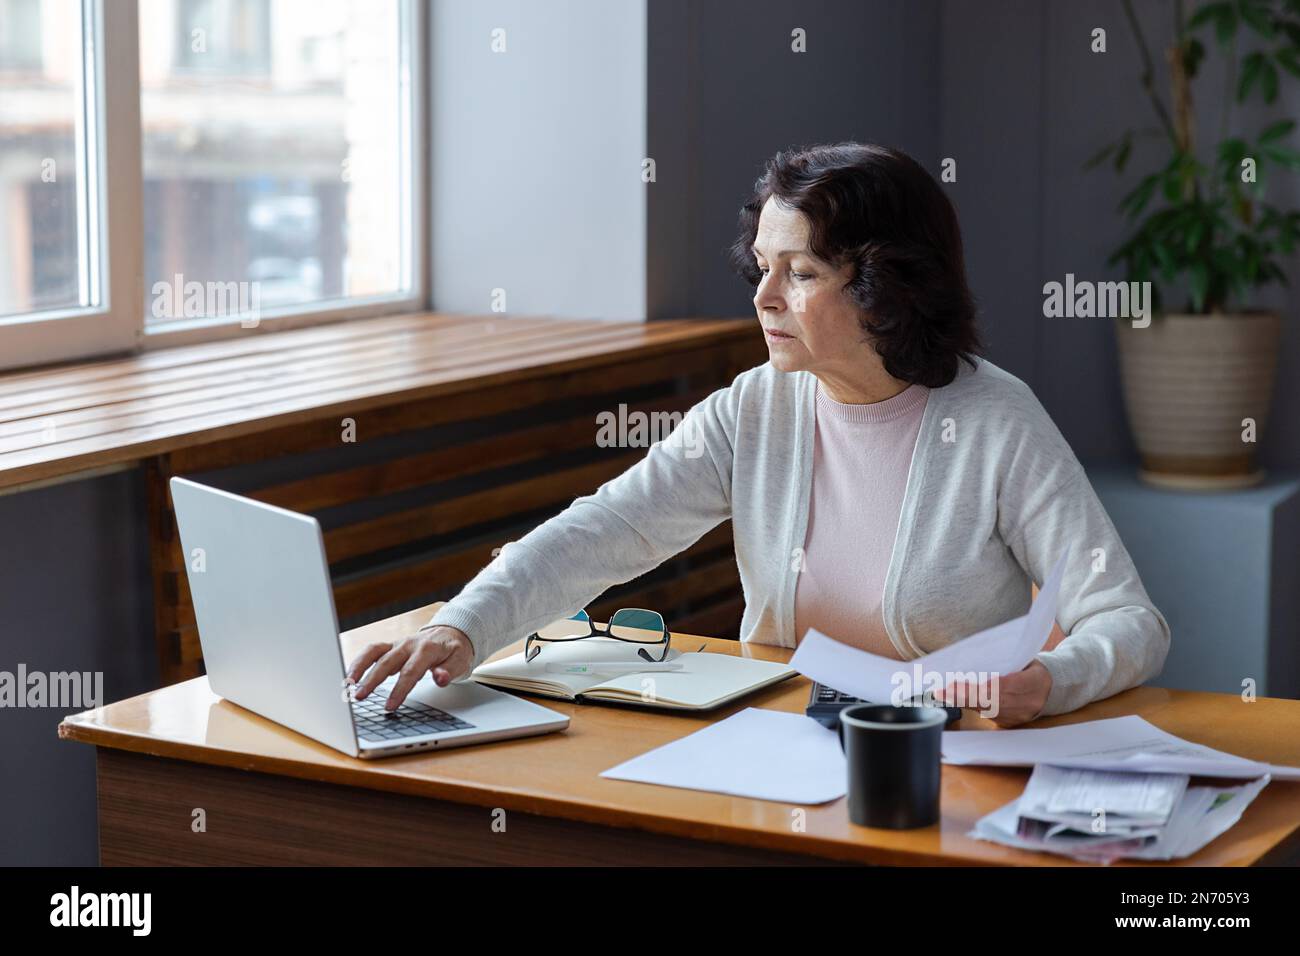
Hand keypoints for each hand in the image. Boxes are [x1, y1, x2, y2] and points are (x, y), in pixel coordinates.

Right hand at [345, 625, 473, 710]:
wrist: (452, 633)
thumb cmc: (454, 650)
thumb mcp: (460, 661)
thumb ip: (449, 670)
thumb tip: (441, 678)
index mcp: (426, 649)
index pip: (410, 671)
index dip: (399, 689)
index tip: (390, 706)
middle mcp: (409, 644)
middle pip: (387, 662)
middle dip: (372, 680)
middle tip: (360, 697)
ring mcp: (398, 644)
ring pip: (374, 652)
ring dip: (359, 667)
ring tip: (346, 684)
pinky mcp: (391, 647)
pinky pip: (372, 651)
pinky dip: (359, 662)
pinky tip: (349, 677)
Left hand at [935, 659, 1052, 727]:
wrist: (1053, 689)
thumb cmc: (1033, 669)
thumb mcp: (1026, 659)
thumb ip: (1006, 662)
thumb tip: (974, 659)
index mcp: (1034, 682)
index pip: (1003, 687)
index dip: (980, 688)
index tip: (960, 684)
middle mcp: (1028, 703)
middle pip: (991, 701)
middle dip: (964, 696)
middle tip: (942, 690)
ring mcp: (1020, 716)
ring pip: (987, 710)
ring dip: (963, 702)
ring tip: (943, 693)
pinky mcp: (1011, 722)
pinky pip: (988, 715)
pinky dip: (971, 706)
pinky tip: (955, 699)